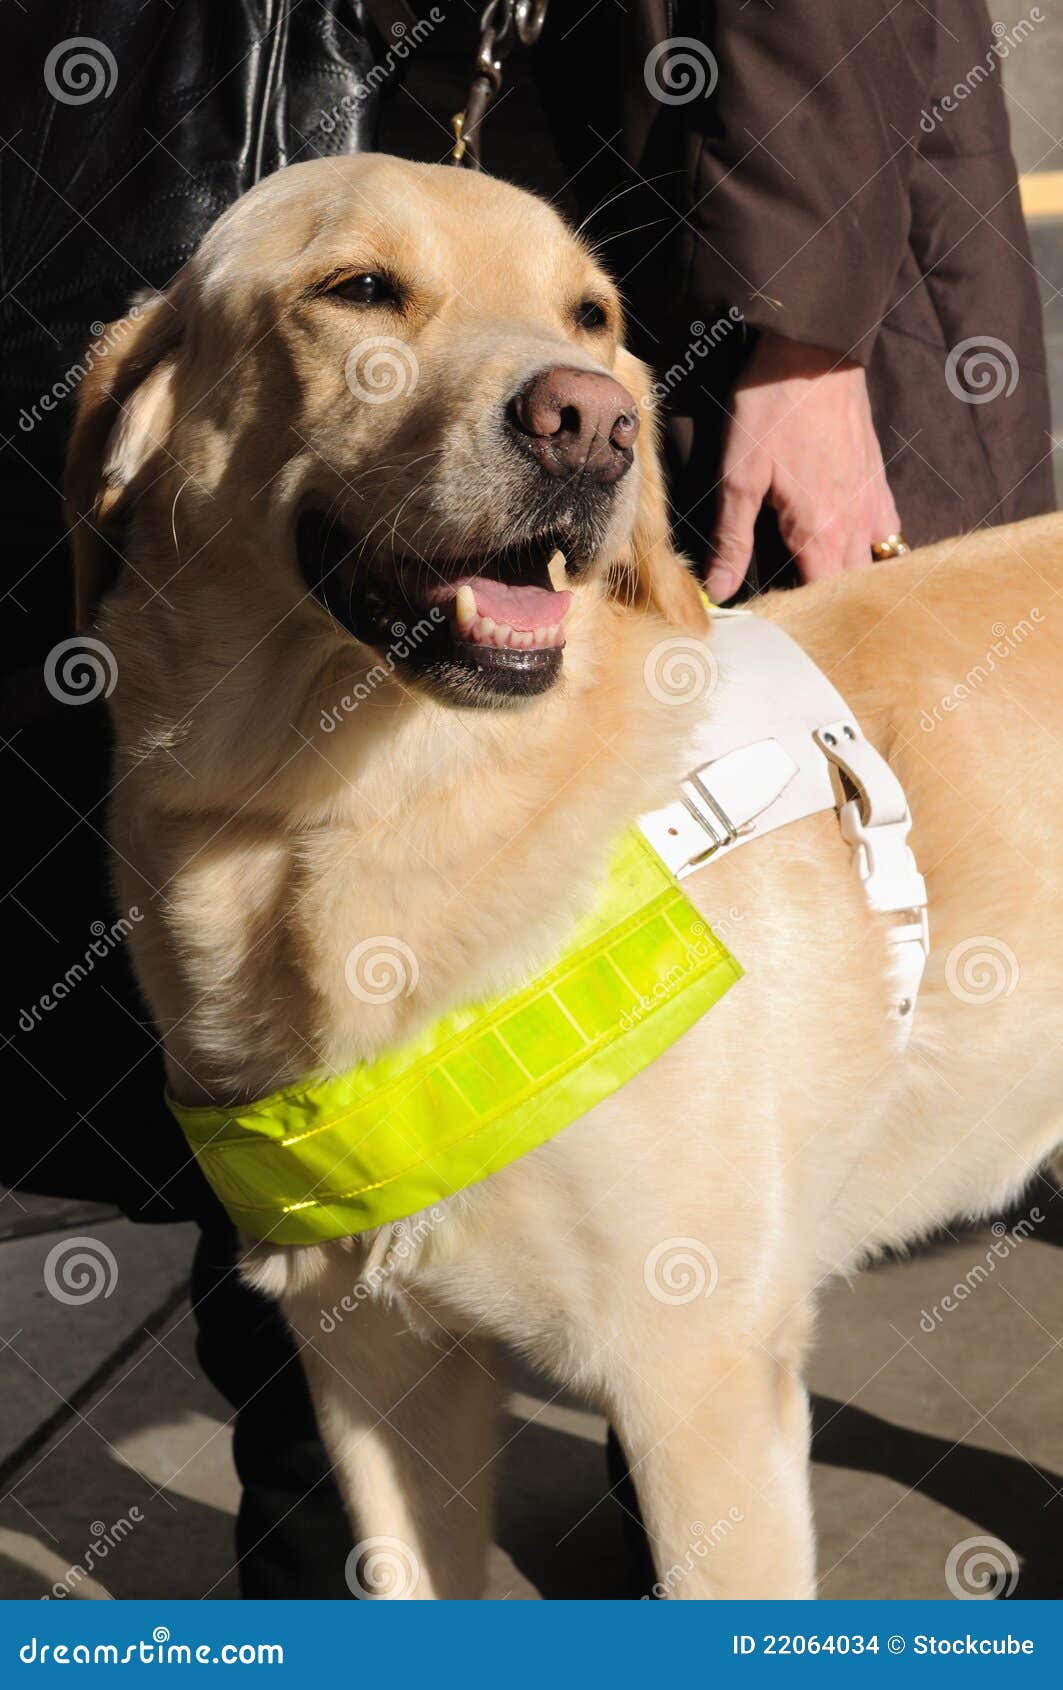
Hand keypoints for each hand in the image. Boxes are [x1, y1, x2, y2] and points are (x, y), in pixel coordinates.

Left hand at [705, 331, 900, 600]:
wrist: (814, 347)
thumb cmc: (772, 408)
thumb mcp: (739, 476)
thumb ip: (731, 539)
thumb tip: (718, 592)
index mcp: (822, 531)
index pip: (821, 598)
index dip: (802, 621)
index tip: (780, 637)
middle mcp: (858, 524)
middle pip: (852, 588)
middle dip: (830, 610)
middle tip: (803, 627)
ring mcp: (874, 502)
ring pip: (875, 564)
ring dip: (855, 585)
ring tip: (828, 600)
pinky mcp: (877, 479)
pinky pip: (886, 532)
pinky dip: (873, 552)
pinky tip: (851, 553)